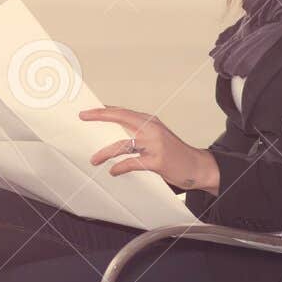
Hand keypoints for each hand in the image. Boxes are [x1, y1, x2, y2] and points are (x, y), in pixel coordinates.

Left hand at [81, 106, 220, 193]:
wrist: (197, 166)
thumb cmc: (174, 152)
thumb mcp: (156, 136)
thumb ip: (137, 132)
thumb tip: (114, 132)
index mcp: (150, 121)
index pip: (123, 111)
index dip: (104, 110)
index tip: (88, 111)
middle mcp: (151, 129)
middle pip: (121, 117)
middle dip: (101, 116)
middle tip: (84, 117)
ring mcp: (155, 144)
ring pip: (123, 145)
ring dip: (105, 153)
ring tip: (94, 160)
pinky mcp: (157, 161)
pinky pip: (132, 163)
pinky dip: (119, 167)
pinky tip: (113, 171)